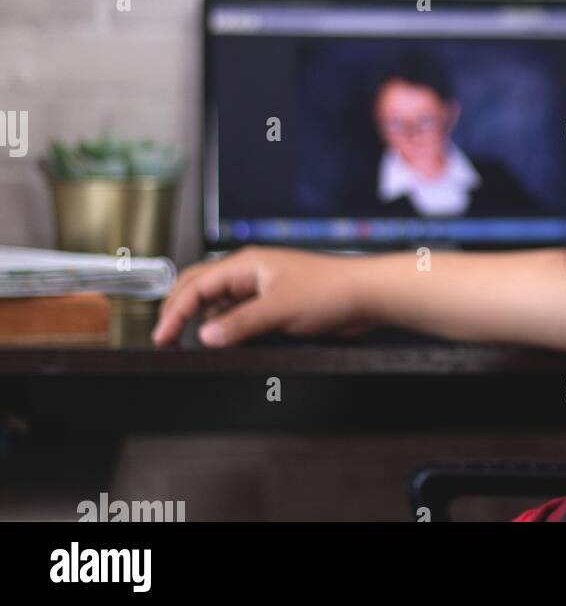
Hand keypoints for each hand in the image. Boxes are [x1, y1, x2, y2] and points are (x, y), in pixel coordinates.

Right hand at [150, 247, 375, 347]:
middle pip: (200, 287)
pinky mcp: (272, 303)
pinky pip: (237, 314)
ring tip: (187, 342)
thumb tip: (205, 336)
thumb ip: (239, 324)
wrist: (364, 296)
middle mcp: (250, 272)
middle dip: (179, 309)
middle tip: (165, 337)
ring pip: (218, 301)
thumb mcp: (279, 310)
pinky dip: (223, 326)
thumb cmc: (330, 290)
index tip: (161, 337)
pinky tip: (221, 341)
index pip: (196, 284)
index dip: (174, 310)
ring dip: (201, 319)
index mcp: (247, 264)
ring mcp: (261, 288)